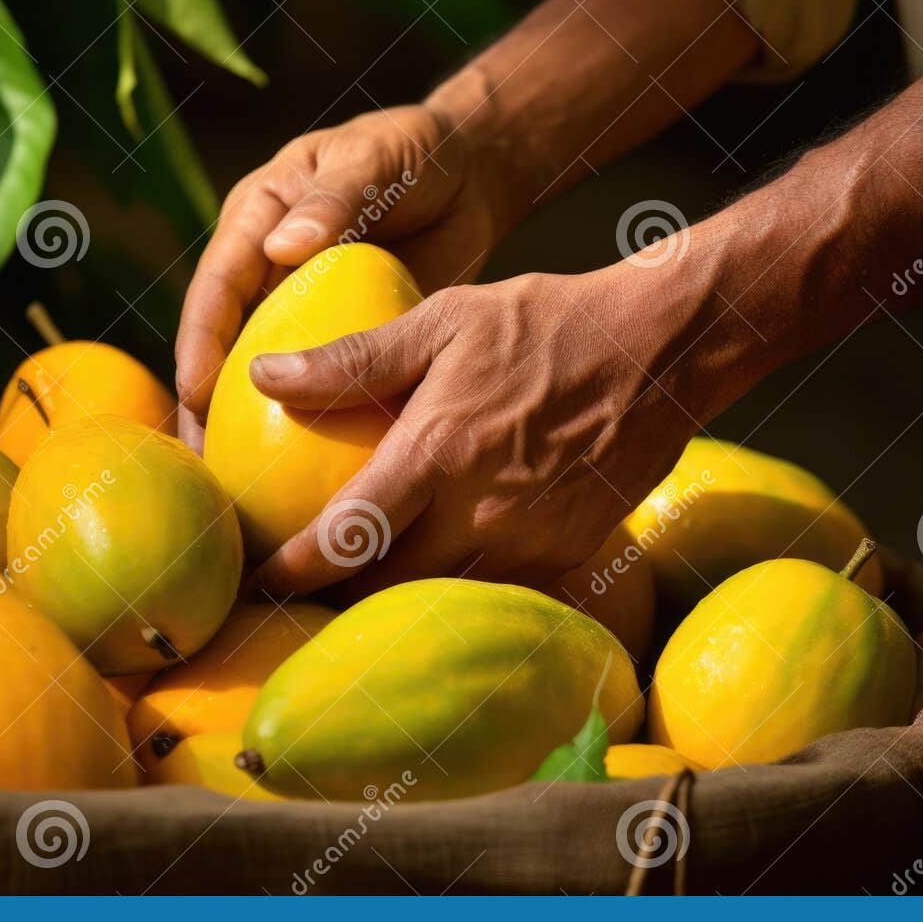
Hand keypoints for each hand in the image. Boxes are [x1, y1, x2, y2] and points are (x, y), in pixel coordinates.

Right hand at [175, 104, 518, 448]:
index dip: (201, 342)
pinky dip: (317, 427)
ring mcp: (304, 311)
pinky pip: (327, 387)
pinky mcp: (346, 339)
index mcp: (257, 221)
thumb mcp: (373, 160)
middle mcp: (268, 272)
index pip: (217, 286)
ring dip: (253, 430)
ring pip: (271, 375)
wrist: (471, 173)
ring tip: (242, 489)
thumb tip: (283, 247)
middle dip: (208, 407)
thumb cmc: (413, 151)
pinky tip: (315, 480)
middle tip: (203, 465)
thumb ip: (335, 199)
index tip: (198, 394)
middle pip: (226, 346)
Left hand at [245, 262, 705, 600]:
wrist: (662, 350)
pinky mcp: (567, 556)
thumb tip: (262, 377)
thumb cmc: (545, 324)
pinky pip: (494, 590)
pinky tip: (437, 570)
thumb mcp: (445, 320)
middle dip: (336, 598)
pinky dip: (457, 589)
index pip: (345, 538)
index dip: (292, 571)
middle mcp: (481, 514)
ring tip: (360, 588)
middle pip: (384, 591)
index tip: (260, 578)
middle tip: (301, 589)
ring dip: (395, 601)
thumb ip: (353, 360)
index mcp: (438, 455)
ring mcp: (529, 543)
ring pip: (440, 601)